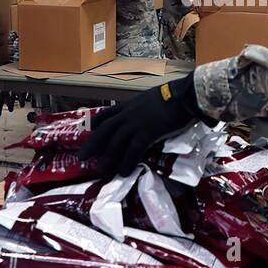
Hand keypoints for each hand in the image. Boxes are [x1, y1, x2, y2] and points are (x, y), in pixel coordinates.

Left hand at [79, 74, 203, 178]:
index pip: (108, 114)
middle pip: (105, 129)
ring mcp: (137, 122)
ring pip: (116, 141)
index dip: (97, 123)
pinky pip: (134, 149)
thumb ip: (147, 108)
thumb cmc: (175, 95)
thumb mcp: (153, 98)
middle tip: (81, 157)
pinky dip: (128, 161)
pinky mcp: (148, 132)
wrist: (186, 94)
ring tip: (101, 172)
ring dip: (108, 158)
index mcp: (131, 104)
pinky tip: (124, 172)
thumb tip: (149, 115)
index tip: (89, 130)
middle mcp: (129, 113)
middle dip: (93, 144)